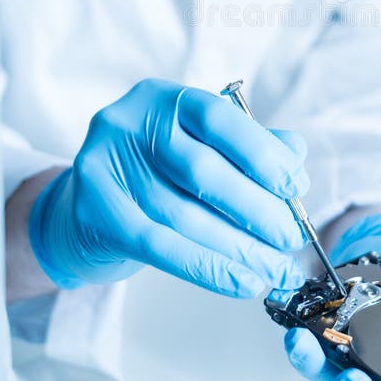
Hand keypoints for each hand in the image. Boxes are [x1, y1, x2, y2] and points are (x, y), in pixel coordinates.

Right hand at [29, 78, 308, 296]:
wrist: (84, 209)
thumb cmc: (156, 174)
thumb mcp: (199, 147)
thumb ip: (247, 146)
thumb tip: (295, 156)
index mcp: (163, 97)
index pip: (219, 119)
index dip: (262, 154)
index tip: (296, 189)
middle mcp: (130, 122)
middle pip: (204, 172)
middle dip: (258, 211)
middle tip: (292, 241)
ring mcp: (104, 164)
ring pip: (186, 215)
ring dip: (241, 249)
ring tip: (277, 271)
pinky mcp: (95, 211)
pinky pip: (161, 246)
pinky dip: (209, 268)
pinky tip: (242, 282)